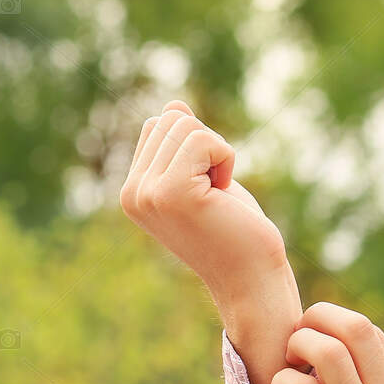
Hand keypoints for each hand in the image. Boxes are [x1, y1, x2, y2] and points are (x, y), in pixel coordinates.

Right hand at [121, 101, 301, 383]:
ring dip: (219, 155)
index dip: (196, 146)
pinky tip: (224, 197)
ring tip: (219, 197)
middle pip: (170, 120)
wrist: (251, 278)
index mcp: (132, 190)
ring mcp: (148, 194)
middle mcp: (132, 193)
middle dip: (207, 147)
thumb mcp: (206, 179)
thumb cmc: (235, 231)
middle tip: (216, 194)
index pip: (158, 125)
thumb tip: (173, 105)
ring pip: (187, 126)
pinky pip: (205, 140)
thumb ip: (183, 146)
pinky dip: (226, 160)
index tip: (206, 188)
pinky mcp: (173, 193)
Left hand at [269, 303, 383, 383]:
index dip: (338, 327)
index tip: (320, 339)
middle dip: (319, 317)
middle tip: (300, 333)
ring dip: (300, 345)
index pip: (371, 334)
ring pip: (326, 351)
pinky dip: (284, 381)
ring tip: (289, 360)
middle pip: (354, 327)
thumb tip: (364, 372)